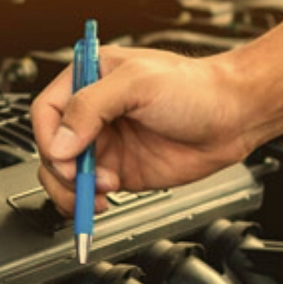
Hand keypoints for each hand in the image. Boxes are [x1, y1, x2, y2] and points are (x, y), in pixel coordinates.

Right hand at [32, 46, 255, 213]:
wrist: (235, 117)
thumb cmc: (196, 88)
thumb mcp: (138, 84)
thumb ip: (91, 107)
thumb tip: (59, 143)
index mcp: (89, 81)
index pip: (46, 112)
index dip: (48, 137)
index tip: (64, 156)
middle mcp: (92, 115)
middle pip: (50, 148)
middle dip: (62, 169)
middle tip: (82, 179)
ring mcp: (104, 145)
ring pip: (63, 175)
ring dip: (72, 190)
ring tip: (97, 192)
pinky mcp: (118, 172)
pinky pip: (86, 192)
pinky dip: (86, 202)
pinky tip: (103, 200)